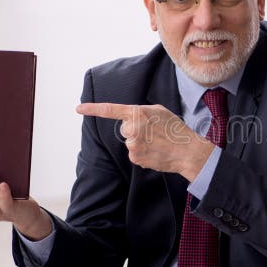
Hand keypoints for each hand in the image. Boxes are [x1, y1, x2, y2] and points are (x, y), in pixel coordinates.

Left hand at [76, 103, 214, 181]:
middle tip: (152, 133)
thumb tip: (130, 119)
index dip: (93, 109)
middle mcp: (132, 128)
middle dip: (135, 130)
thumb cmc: (175, 129)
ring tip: (156, 143)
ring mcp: (133, 144)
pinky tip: (155, 152)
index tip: (79, 109)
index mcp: (137, 113)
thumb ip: (141, 112)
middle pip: (124, 129)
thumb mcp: (159, 111)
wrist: (187, 151)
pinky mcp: (135, 158)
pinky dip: (142, 154)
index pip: (110, 110)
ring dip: (140, 143)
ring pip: (129, 142)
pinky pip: (134, 154)